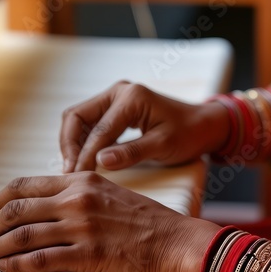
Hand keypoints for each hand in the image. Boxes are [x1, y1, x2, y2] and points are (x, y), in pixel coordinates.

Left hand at [0, 172, 218, 271]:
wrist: (175, 241)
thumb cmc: (144, 221)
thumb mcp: (108, 193)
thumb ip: (76, 194)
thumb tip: (39, 207)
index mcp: (81, 180)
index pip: (24, 185)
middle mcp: (77, 198)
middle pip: (15, 209)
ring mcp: (82, 226)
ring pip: (22, 235)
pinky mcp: (89, 253)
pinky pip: (42, 259)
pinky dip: (17, 265)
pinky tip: (5, 270)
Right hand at [60, 81, 229, 171]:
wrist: (202, 124)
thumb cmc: (188, 134)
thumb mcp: (163, 146)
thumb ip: (132, 153)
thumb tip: (99, 162)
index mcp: (132, 98)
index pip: (98, 130)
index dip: (84, 156)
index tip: (76, 181)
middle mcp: (120, 91)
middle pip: (76, 115)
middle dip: (69, 145)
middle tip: (69, 174)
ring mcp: (115, 96)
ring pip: (79, 117)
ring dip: (72, 142)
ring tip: (73, 170)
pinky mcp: (115, 106)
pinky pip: (88, 121)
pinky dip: (81, 139)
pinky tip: (83, 160)